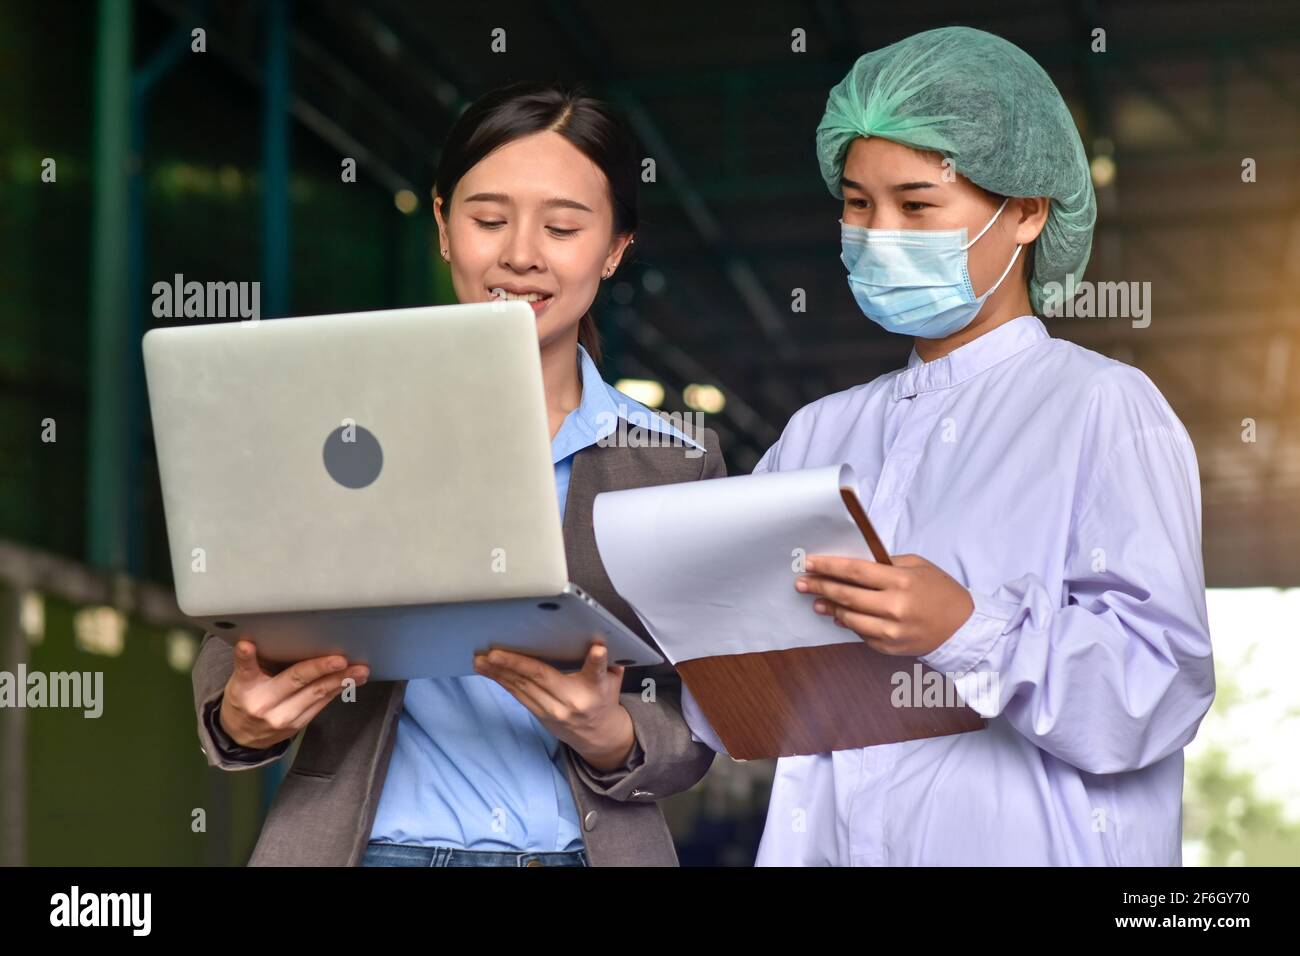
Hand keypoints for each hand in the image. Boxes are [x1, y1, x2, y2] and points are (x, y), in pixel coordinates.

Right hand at [219, 639, 369, 749]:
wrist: (240, 736)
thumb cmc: (244, 698)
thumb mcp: (241, 680)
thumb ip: (254, 663)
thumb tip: (280, 637)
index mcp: (245, 688)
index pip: (246, 669)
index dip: (246, 657)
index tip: (247, 645)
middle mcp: (264, 704)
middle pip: (295, 681)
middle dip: (321, 669)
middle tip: (341, 659)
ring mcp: (283, 718)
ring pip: (316, 695)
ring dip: (341, 681)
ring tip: (359, 670)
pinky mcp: (297, 725)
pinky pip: (321, 704)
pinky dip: (337, 690)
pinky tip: (352, 681)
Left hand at [474, 642, 634, 771]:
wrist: (599, 736)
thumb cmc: (604, 698)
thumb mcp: (612, 679)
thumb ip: (607, 660)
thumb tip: (598, 634)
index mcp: (596, 687)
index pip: (597, 672)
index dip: (597, 661)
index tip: (597, 649)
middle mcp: (572, 700)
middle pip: (542, 677)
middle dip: (515, 664)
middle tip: (493, 653)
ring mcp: (553, 710)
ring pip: (523, 687)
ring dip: (499, 672)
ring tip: (480, 659)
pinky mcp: (540, 715)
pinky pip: (518, 694)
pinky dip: (501, 680)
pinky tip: (487, 669)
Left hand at [795, 553, 974, 656]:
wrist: (963, 627)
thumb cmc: (939, 591)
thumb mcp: (917, 566)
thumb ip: (885, 564)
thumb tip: (851, 565)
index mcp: (901, 581)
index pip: (855, 571)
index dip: (828, 567)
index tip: (809, 563)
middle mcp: (895, 606)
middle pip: (847, 595)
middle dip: (819, 587)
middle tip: (801, 583)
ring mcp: (892, 630)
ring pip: (849, 618)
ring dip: (829, 608)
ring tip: (815, 601)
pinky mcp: (890, 648)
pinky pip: (861, 634)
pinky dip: (848, 624)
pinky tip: (838, 616)